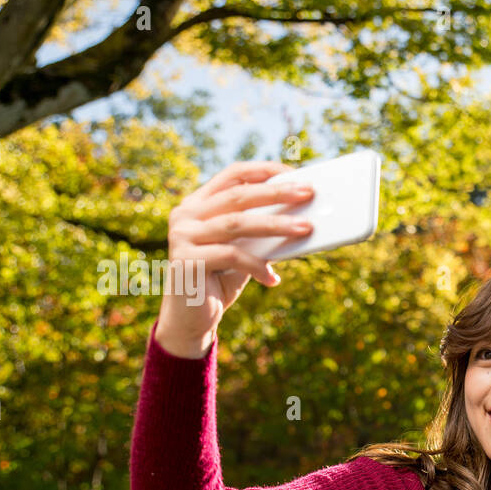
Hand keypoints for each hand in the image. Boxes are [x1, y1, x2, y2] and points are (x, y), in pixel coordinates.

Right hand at [156, 161, 314, 354]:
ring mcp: (182, 236)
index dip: (264, 170)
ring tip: (305, 228)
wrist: (190, 319)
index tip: (294, 172)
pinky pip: (231, 257)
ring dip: (276, 225)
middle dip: (276, 193)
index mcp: (198, 203)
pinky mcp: (185, 260)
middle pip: (238, 196)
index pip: (232, 175)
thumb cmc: (221, 279)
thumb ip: (258, 232)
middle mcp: (186, 214)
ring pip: (237, 223)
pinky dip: (257, 266)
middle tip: (308, 193)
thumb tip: (301, 217)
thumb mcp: (242, 250)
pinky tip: (273, 279)